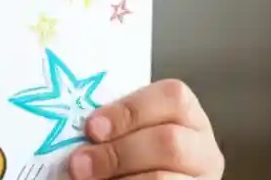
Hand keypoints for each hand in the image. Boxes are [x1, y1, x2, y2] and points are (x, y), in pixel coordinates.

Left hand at [67, 79, 224, 178]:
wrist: (146, 172)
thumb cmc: (129, 145)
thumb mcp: (127, 127)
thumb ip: (110, 122)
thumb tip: (68, 124)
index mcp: (186, 115)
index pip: (171, 98)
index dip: (129, 111)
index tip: (91, 127)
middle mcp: (201, 147)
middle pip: (169, 142)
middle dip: (117, 154)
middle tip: (78, 164)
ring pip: (164, 179)